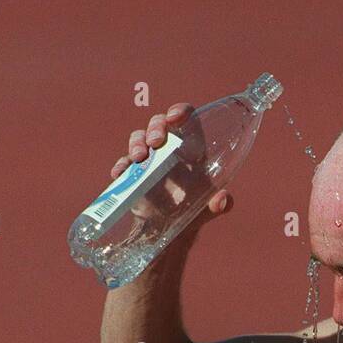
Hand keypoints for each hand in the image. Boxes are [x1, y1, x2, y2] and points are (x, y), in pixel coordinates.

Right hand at [108, 102, 232, 234]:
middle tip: (156, 143)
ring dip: (137, 143)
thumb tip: (222, 198)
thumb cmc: (195, 211)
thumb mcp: (208, 209)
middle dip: (155, 127)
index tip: (174, 118)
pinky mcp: (134, 173)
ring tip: (139, 158)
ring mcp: (149, 159)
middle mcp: (169, 148)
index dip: (180, 112)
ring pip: (139, 138)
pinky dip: (121, 165)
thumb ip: (219, 206)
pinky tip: (119, 173)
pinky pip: (124, 163)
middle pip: (159, 124)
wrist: (172, 230)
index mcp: (191, 148)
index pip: (187, 119)